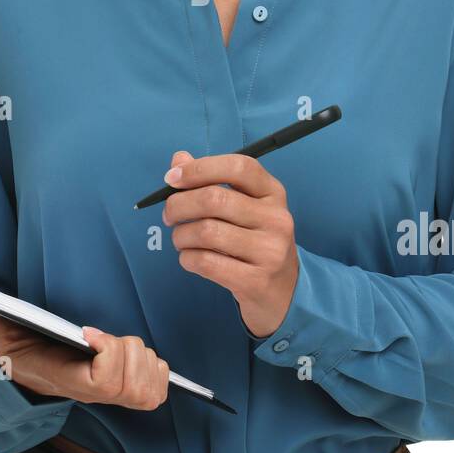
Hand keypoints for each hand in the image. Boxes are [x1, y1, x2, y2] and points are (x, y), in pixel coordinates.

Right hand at [0, 304, 169, 410]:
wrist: (34, 373)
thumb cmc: (22, 351)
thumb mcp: (0, 336)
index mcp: (68, 382)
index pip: (105, 382)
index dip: (108, 352)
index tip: (87, 332)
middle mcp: (94, 395)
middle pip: (134, 382)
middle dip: (127, 349)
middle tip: (105, 337)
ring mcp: (115, 398)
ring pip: (149, 383)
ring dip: (142, 357)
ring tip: (118, 346)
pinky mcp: (132, 394)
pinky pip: (159, 386)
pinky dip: (155, 368)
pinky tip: (134, 356)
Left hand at [162, 148, 298, 337]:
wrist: (283, 292)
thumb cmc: (254, 242)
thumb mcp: (243, 208)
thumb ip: (210, 181)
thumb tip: (178, 160)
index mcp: (273, 193)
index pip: (239, 167)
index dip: (200, 168)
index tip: (172, 178)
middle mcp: (276, 218)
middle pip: (214, 199)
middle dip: (179, 205)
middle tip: (169, 215)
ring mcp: (270, 251)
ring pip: (206, 231)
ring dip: (181, 235)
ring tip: (181, 240)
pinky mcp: (256, 280)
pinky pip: (206, 262)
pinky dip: (187, 258)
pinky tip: (190, 258)